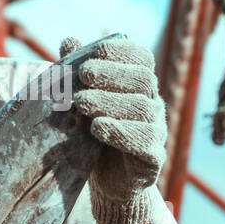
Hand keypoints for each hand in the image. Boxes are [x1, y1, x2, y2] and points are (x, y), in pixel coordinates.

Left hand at [61, 35, 167, 223]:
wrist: (107, 183)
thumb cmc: (94, 137)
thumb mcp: (82, 102)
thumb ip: (78, 73)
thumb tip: (68, 40)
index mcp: (139, 87)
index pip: (142, 59)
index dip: (123, 51)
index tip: (97, 50)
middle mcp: (153, 105)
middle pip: (143, 80)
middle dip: (112, 74)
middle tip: (84, 74)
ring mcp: (156, 132)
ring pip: (142, 109)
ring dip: (109, 102)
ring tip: (81, 102)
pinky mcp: (153, 158)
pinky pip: (144, 142)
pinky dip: (120, 132)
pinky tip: (97, 128)